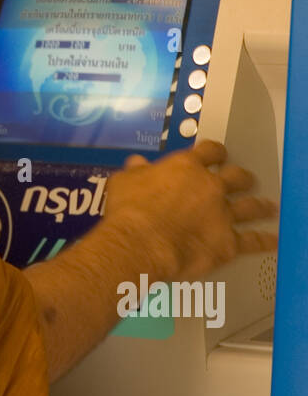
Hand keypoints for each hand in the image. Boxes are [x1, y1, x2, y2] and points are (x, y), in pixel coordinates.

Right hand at [101, 138, 277, 282]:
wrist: (140, 243)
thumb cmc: (128, 210)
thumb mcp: (124, 182)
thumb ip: (135, 172)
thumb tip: (136, 163)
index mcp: (187, 167)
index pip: (210, 152)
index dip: (216, 152)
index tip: (218, 155)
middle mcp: (210, 187)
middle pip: (237, 177)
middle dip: (242, 178)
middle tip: (245, 181)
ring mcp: (223, 215)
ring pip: (251, 207)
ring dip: (260, 206)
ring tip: (268, 207)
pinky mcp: (228, 243)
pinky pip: (252, 241)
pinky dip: (263, 241)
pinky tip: (272, 240)